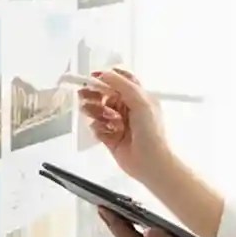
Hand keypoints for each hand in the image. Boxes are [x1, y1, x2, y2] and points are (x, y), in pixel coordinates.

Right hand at [78, 67, 171, 185]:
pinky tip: (104, 130)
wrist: (150, 161)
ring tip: (92, 112)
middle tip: (83, 93)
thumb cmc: (152, 132)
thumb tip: (106, 74)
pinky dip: (97, 127)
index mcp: (139, 98)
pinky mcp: (110, 138)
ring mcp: (119, 123)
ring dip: (94, 110)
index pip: (122, 82)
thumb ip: (122, 85)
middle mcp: (129, 109)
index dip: (107, 77)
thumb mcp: (140, 101)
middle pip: (106, 96)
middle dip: (94, 93)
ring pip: (99, 111)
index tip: (94, 77)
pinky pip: (97, 128)